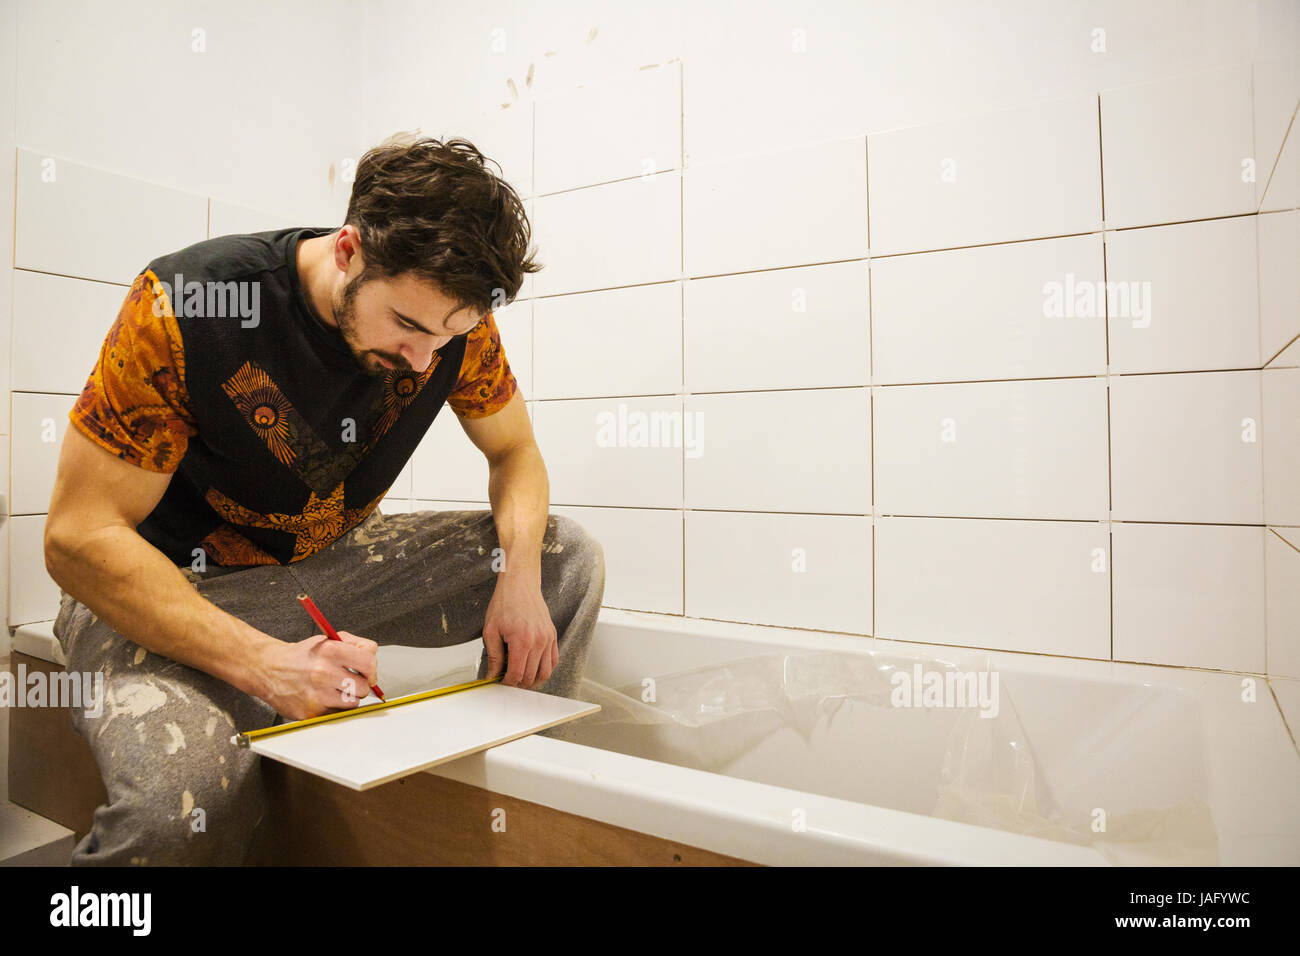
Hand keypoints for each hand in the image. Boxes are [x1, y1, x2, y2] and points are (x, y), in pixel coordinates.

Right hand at [255, 630, 379, 719]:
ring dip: (347, 698)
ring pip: (353, 703)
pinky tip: (323, 698)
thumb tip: (373, 656)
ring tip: (332, 689)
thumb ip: (354, 644)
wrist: (268, 669)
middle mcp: (323, 673)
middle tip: (346, 681)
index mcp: (330, 650)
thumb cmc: (301, 656)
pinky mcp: (310, 712)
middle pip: (364, 687)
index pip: (369, 662)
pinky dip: (334, 708)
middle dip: (359, 685)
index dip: (371, 669)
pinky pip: (337, 714)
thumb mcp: (327, 639)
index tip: (367, 672)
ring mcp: (317, 694)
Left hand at [481, 576, 556, 689]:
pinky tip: (534, 669)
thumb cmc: (505, 603)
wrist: (520, 585)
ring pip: (545, 672)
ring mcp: (548, 639)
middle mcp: (538, 641)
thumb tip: (492, 675)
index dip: (507, 683)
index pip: (516, 674)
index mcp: (521, 640)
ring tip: (521, 680)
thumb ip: (493, 656)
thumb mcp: (491, 630)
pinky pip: (553, 661)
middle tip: (507, 681)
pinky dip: (545, 669)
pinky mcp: (552, 635)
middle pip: (530, 676)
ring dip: (533, 681)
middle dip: (518, 684)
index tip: (500, 682)